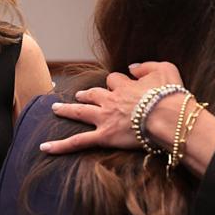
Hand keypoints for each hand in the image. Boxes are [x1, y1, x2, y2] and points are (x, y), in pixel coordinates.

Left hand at [40, 61, 183, 154]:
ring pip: (80, 112)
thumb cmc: (170, 95)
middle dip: (86, 94)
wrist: (168, 116)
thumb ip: (147, 66)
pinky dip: (60, 145)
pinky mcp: (103, 136)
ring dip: (67, 110)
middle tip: (80, 95)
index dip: (116, 83)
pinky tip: (45, 148)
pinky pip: (78, 141)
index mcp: (125, 86)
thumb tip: (133, 68)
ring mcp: (105, 118)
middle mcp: (111, 100)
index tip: (121, 84)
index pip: (115, 80)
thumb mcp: (166, 69)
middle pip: (93, 93)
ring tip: (57, 109)